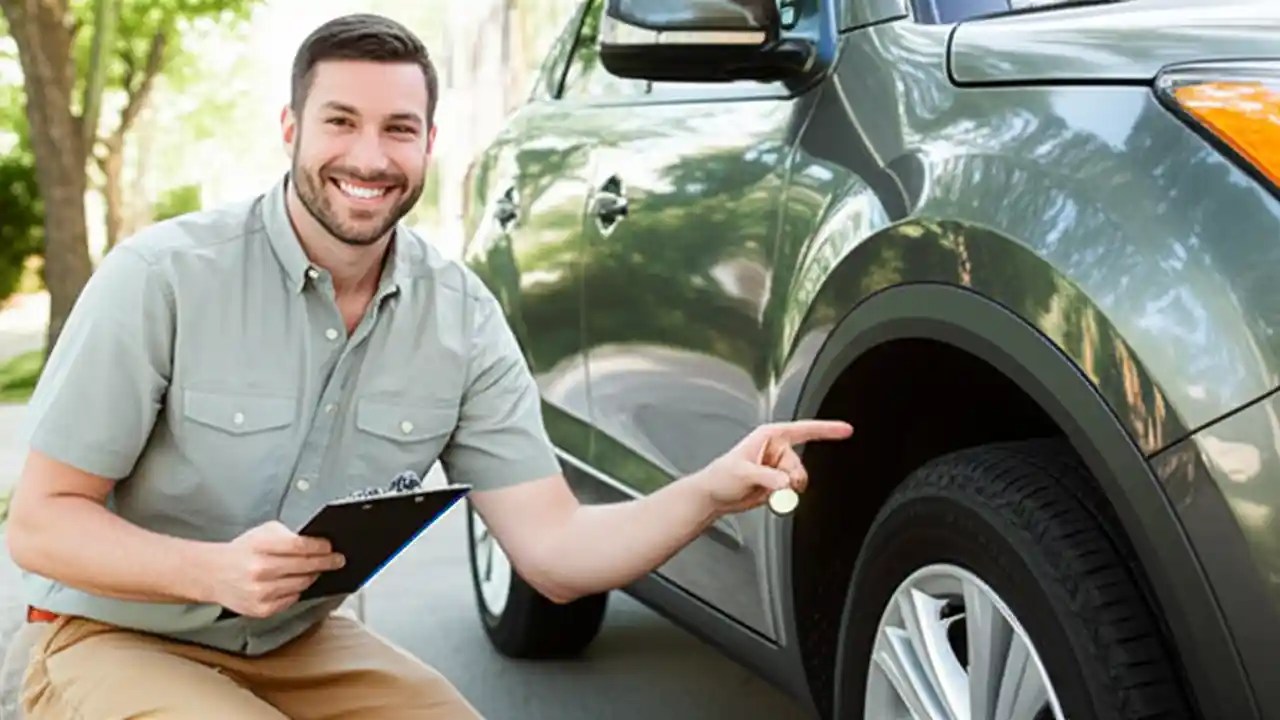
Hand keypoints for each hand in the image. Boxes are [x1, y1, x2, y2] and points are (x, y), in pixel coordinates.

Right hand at [206, 521, 344, 617]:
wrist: (213, 574)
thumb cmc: (242, 551)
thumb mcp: (263, 533)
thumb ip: (288, 535)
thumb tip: (317, 542)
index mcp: (260, 546)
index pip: (299, 546)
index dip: (320, 547)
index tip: (330, 547)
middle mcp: (260, 570)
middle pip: (305, 566)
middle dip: (326, 562)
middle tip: (338, 560)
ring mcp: (261, 592)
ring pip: (302, 584)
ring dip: (312, 576)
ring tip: (315, 570)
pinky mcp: (261, 608)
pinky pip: (292, 599)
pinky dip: (297, 591)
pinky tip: (295, 583)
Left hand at [691, 420, 853, 514]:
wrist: (713, 496)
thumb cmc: (721, 476)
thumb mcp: (743, 473)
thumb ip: (768, 477)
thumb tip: (786, 484)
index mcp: (770, 437)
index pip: (805, 430)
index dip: (828, 429)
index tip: (847, 429)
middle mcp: (777, 451)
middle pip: (800, 466)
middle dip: (791, 479)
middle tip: (775, 487)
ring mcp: (778, 468)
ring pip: (798, 482)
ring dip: (786, 492)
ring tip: (766, 493)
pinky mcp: (778, 485)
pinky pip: (792, 493)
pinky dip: (784, 499)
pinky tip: (769, 498)